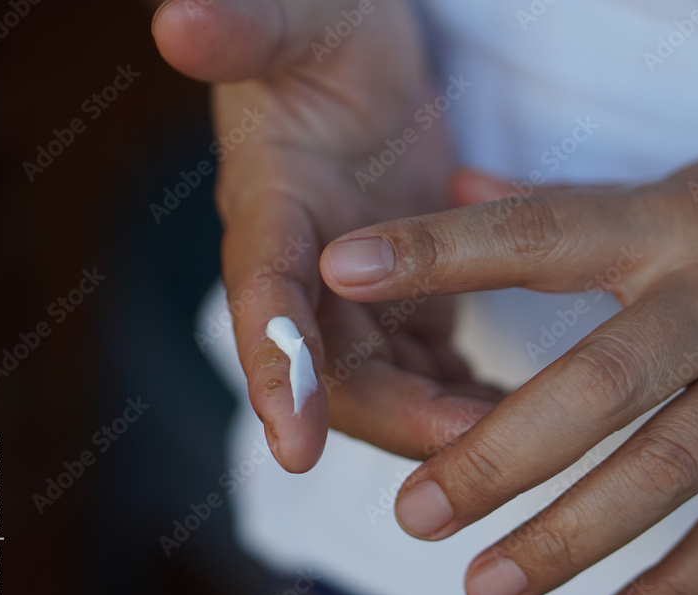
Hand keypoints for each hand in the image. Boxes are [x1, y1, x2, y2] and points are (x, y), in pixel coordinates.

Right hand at [153, 0, 498, 471]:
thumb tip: (179, 21)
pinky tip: (518, 421)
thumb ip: (250, 28)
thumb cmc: (324, 36)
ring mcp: (360, 296)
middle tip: (473, 449)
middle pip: (336, 368)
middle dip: (396, 416)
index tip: (295, 445)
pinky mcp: (407, 302)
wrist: (362, 64)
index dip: (276, 368)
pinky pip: (431, 369)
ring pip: (390, 384)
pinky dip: (466, 398)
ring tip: (514, 448)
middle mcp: (310, 272)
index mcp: (273, 209)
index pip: (263, 295)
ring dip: (441, 423)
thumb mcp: (298, 21)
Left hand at [320, 119, 697, 594]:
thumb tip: (462, 190)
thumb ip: (577, 197)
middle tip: (415, 509)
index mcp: (684, 221)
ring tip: (482, 585)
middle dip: (500, 453)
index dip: (438, 249)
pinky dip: (681, 588)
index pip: (539, 232)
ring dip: (573, 537)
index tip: (344, 270)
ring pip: (670, 469)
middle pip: (601, 383)